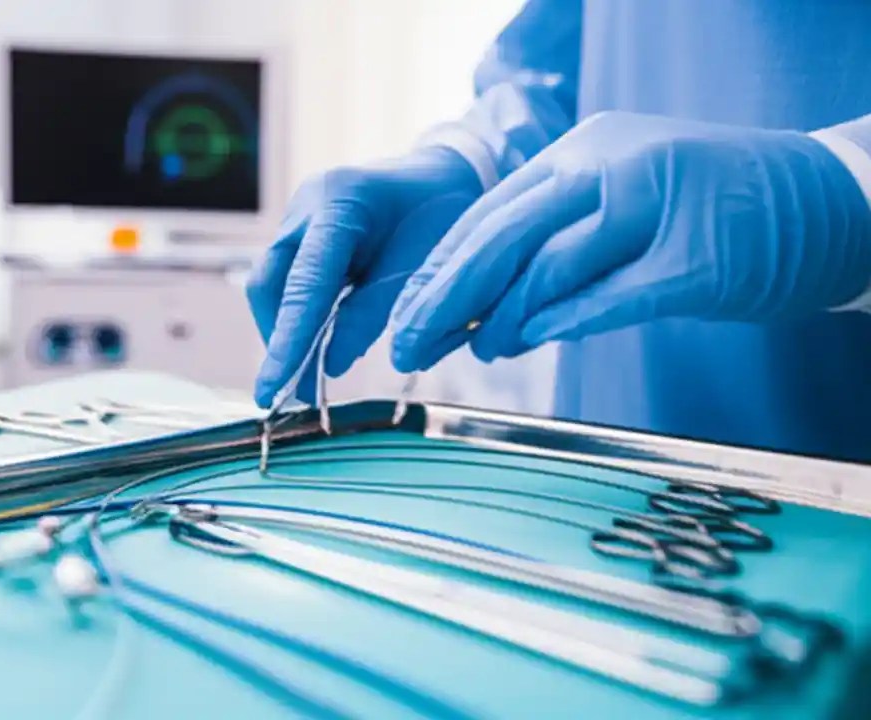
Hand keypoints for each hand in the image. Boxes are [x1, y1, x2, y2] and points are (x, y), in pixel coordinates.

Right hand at [247, 148, 481, 405]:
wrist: (451, 171)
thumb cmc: (445, 212)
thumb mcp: (420, 267)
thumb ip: (373, 313)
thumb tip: (331, 364)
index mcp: (338, 203)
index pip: (303, 284)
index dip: (287, 341)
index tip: (273, 391)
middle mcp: (306, 207)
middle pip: (270, 284)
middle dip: (279, 339)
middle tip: (297, 390)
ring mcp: (299, 219)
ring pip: (274, 286)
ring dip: (288, 330)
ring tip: (309, 373)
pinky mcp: (303, 234)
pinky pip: (289, 281)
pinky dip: (301, 316)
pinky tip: (319, 342)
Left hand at [390, 111, 870, 370]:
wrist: (824, 197)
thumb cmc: (708, 211)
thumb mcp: (619, 208)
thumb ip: (555, 246)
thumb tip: (480, 310)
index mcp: (581, 154)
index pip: (487, 215)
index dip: (440, 271)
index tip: (405, 317)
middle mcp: (609, 167)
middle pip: (502, 235)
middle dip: (446, 297)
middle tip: (410, 346)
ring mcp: (655, 206)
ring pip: (550, 263)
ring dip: (502, 317)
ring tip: (478, 350)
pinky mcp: (696, 257)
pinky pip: (614, 292)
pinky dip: (566, 318)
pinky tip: (531, 339)